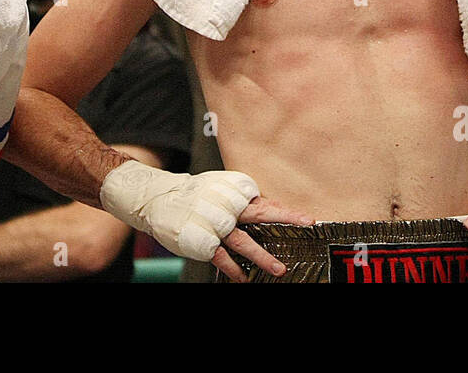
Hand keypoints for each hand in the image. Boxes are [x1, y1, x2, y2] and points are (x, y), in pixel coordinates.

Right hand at [99, 162, 312, 280]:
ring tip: (279, 269)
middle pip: (260, 212)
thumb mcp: (221, 188)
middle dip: (286, 218)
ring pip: (242, 241)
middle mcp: (225, 204)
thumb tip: (274, 204)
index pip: (264, 201)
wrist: (158, 198)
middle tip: (307, 224)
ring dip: (262, 256)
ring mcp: (213, 223)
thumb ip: (245, 199)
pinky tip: (244, 278)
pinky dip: (233, 269)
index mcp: (233, 189)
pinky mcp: (199, 240)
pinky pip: (220, 257)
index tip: (308, 220)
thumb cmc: (195, 194)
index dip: (286, 212)